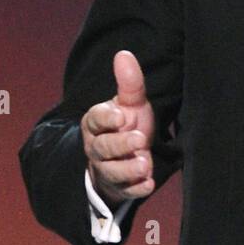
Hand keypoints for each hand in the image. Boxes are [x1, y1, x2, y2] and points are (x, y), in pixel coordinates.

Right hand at [81, 50, 157, 207]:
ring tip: (146, 163)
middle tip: (140, 139)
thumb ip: (129, 83)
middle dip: (120, 144)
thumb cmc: (126, 124)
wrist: (125, 155)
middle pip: (103, 148)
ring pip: (112, 172)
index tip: (121, 115)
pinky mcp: (120, 187)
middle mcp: (97, 147)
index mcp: (96, 123)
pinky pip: (126, 191)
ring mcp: (108, 169)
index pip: (95, 120)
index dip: (106, 118)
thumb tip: (124, 53)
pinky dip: (137, 188)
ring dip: (129, 168)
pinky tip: (148, 184)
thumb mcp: (130, 103)